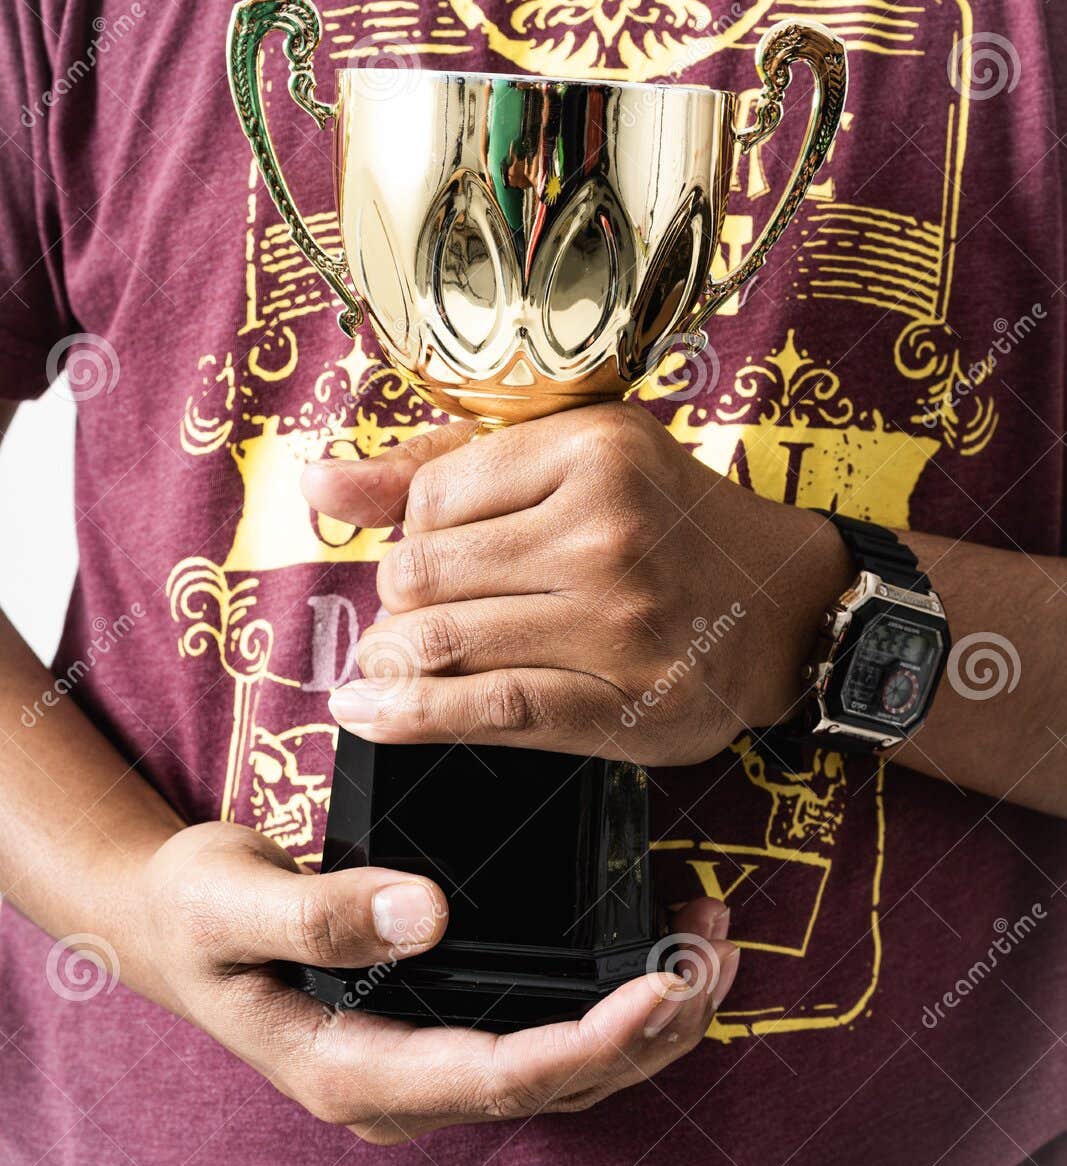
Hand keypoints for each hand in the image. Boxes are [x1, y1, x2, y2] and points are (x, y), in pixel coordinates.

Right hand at [140, 822, 738, 1142]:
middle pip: (556, 1085)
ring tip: (711, 947)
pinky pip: (546, 1032)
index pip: (500, 1076)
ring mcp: (426, 1064)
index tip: (662, 987)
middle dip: (649, 1029)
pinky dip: (613, 999)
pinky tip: (652, 945)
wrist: (170, 920)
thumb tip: (426, 915)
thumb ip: (318, 910)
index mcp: (353, 1068)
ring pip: (566, 1069)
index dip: (593, 1040)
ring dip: (649, 1018)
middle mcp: (403, 1085)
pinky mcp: (442, 1028)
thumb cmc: (192, 908)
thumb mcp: (229, 898)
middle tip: (714, 953)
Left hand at [303, 405, 850, 765]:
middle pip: (423, 572)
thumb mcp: (575, 458)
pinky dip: (412, 717)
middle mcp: (604, 527)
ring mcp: (617, 619)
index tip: (441, 554)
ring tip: (393, 665)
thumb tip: (316, 482)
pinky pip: (490, 709)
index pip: (432, 498)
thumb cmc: (668, 524)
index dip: (415, 534)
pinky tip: (369, 716)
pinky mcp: (624, 700)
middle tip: (421, 615)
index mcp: (592, 448)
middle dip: (402, 602)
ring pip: (442, 640)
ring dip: (397, 661)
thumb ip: (442, 465)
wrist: (788, 606)